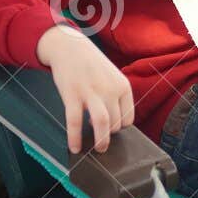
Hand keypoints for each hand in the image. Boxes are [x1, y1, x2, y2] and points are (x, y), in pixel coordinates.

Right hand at [37, 25, 134, 153]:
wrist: (69, 46)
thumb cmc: (90, 64)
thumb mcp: (111, 76)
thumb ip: (114, 97)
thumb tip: (112, 123)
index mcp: (122, 85)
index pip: (128, 118)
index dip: (120, 127)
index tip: (112, 131)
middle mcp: (110, 89)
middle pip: (116, 123)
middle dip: (109, 137)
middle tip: (103, 146)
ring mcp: (91, 92)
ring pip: (102, 124)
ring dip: (101, 141)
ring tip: (97, 151)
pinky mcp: (72, 94)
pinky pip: (75, 122)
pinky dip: (75, 138)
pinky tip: (74, 147)